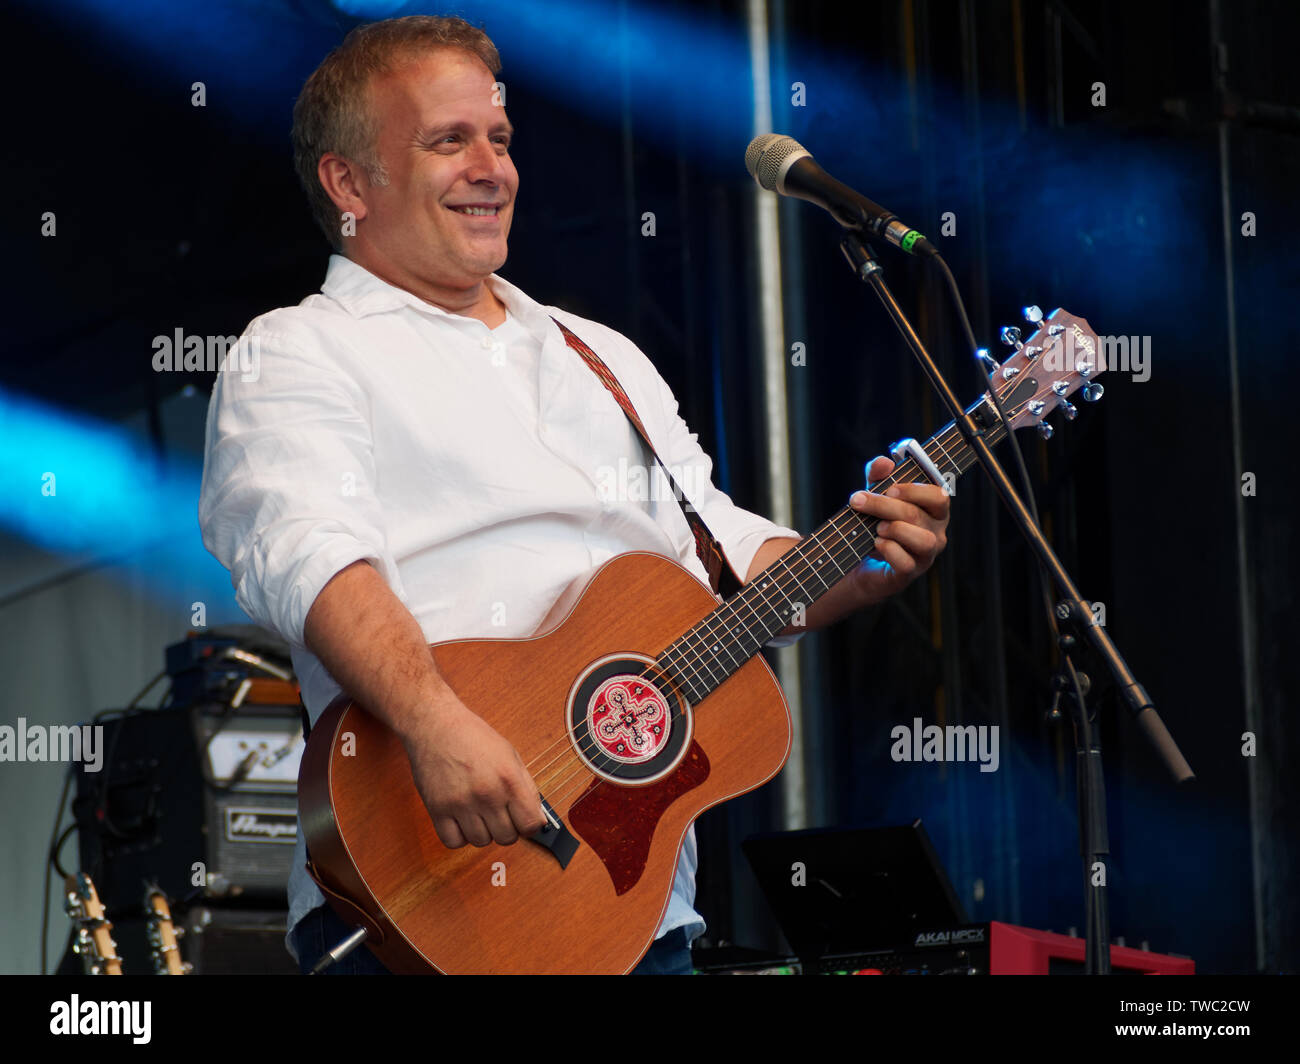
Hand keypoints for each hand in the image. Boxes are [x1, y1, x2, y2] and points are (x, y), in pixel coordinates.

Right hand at [400, 696, 547, 848]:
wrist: (435, 724)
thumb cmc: (473, 737)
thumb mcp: (510, 755)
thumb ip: (526, 787)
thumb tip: (538, 817)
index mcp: (509, 778)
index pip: (530, 824)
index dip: (530, 825)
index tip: (523, 820)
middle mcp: (487, 794)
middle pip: (507, 838)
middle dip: (507, 828)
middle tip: (499, 813)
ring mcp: (461, 804)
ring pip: (481, 842)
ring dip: (482, 832)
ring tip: (478, 812)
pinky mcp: (437, 809)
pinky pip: (454, 842)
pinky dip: (459, 836)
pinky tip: (461, 819)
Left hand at [846, 455, 949, 604]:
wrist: (860, 558)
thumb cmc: (876, 520)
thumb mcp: (875, 492)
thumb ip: (878, 474)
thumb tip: (884, 462)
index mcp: (934, 511)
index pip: (939, 496)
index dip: (914, 490)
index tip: (888, 488)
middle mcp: (936, 533)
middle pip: (918, 514)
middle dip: (884, 505)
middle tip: (858, 500)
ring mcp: (926, 555)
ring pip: (922, 540)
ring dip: (894, 529)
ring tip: (876, 527)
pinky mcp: (910, 572)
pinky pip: (907, 563)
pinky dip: (890, 550)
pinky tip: (877, 543)